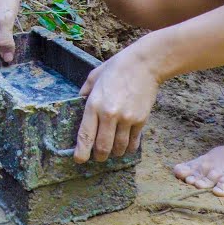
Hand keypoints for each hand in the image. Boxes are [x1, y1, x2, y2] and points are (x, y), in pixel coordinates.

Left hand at [73, 44, 158, 162]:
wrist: (144, 64)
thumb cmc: (116, 68)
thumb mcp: (94, 77)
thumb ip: (85, 92)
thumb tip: (79, 102)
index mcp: (94, 105)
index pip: (86, 135)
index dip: (81, 152)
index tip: (79, 160)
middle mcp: (109, 115)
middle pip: (103, 147)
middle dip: (99, 156)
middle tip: (98, 157)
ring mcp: (127, 119)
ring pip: (119, 148)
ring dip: (115, 153)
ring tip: (112, 151)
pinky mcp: (141, 120)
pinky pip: (134, 142)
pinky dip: (129, 148)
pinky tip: (126, 146)